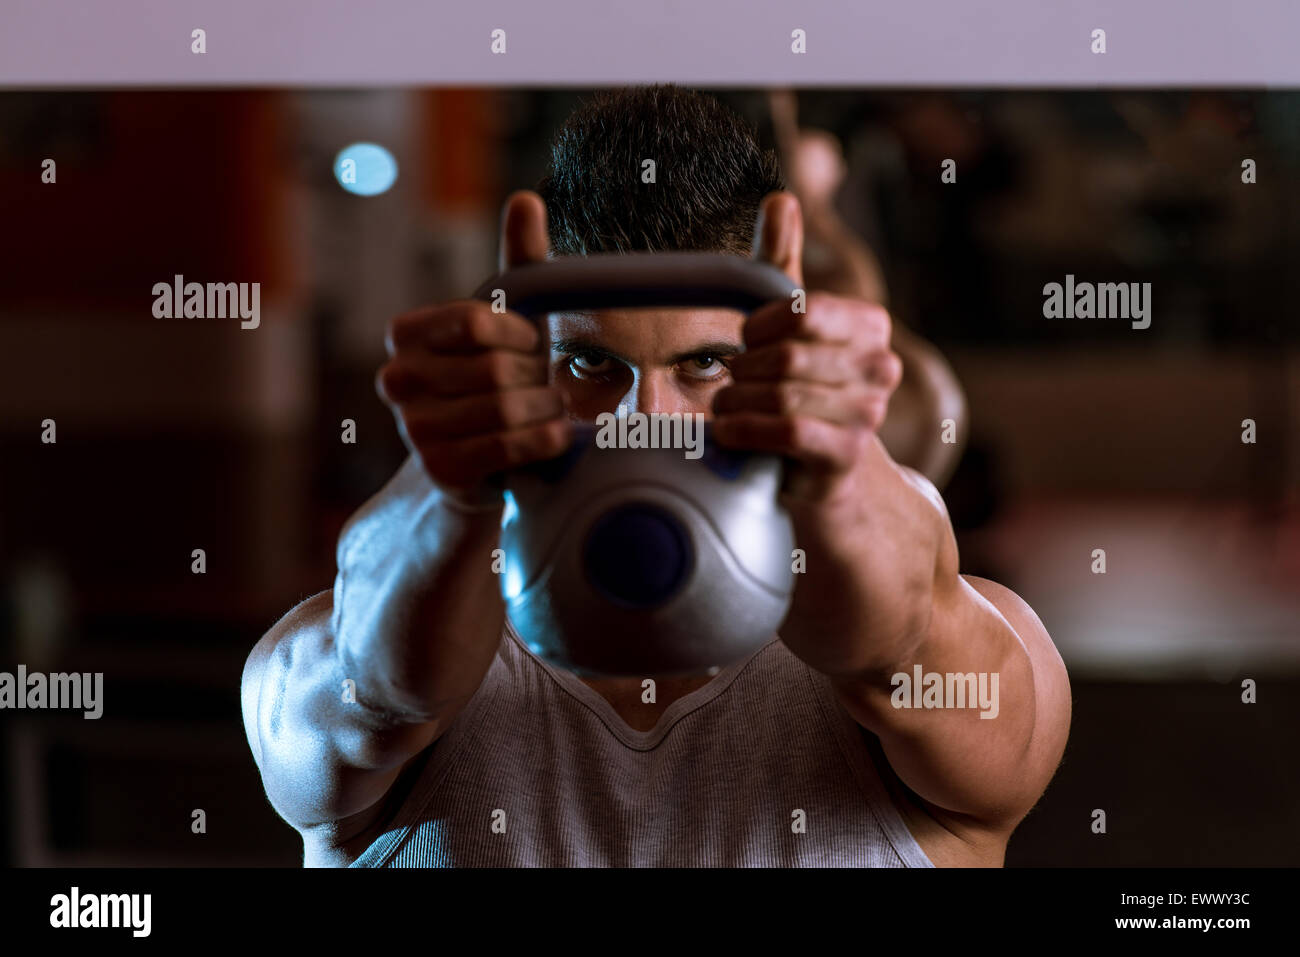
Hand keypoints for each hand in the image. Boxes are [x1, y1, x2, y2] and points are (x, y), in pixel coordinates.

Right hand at [375, 191, 571, 506]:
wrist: (484, 461)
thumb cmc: (501, 377)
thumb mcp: (511, 320)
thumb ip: (521, 261)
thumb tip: (526, 200)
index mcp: (406, 335)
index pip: (477, 322)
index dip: (519, 335)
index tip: (530, 346)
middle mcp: (397, 380)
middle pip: (494, 370)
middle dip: (536, 378)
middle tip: (545, 386)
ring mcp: (412, 429)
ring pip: (505, 409)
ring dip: (545, 410)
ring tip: (550, 410)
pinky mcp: (439, 470)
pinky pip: (506, 446)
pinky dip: (543, 440)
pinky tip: (555, 437)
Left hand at [712, 192, 902, 505]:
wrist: (823, 469)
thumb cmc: (800, 386)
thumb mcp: (790, 325)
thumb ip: (782, 262)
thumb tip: (781, 198)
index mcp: (869, 325)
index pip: (803, 311)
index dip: (760, 326)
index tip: (746, 340)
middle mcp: (880, 367)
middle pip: (788, 356)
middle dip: (746, 370)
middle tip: (733, 381)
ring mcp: (869, 414)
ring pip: (781, 394)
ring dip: (737, 402)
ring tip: (727, 408)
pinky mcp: (845, 455)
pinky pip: (785, 430)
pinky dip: (745, 429)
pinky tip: (729, 431)